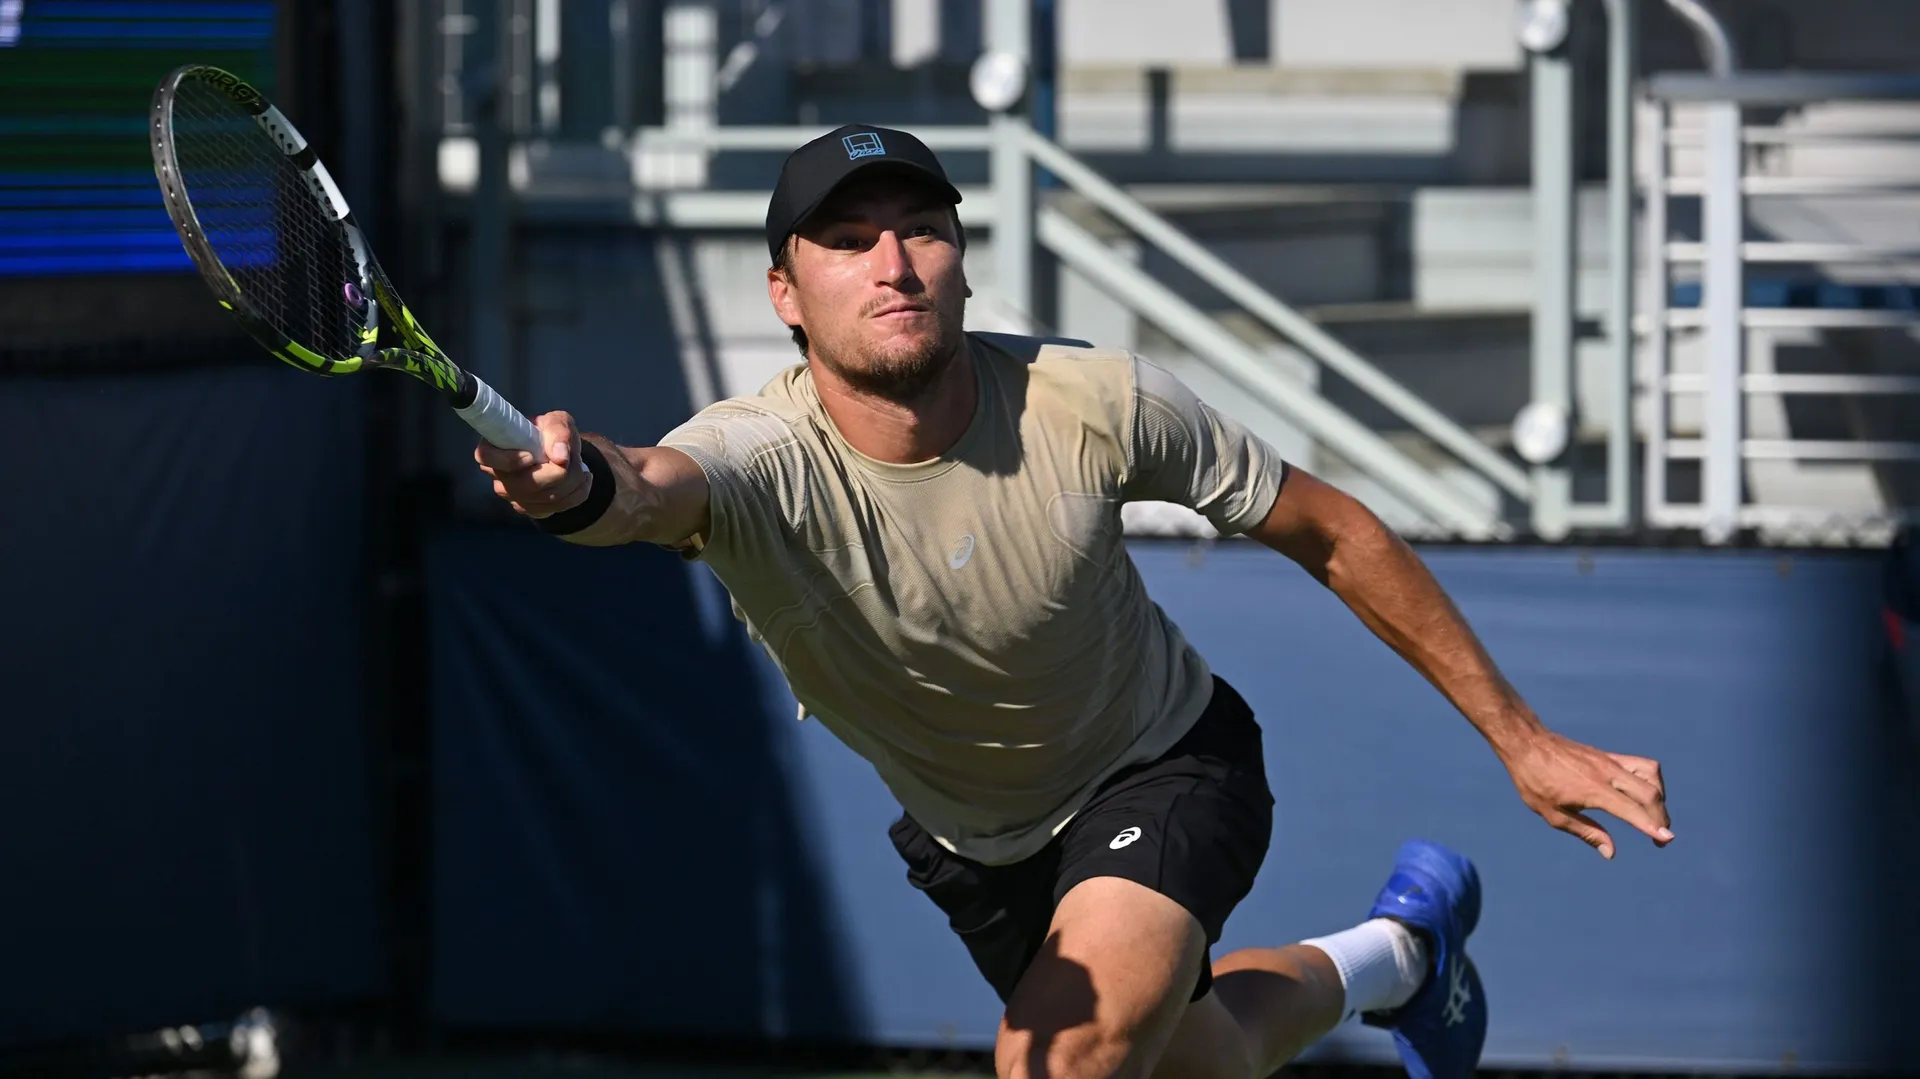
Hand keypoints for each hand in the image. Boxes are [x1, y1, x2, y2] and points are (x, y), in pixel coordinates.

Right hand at [474, 410, 592, 518]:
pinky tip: (581, 479)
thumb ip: (558, 432)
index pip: (486, 457)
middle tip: (573, 457)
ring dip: (573, 481)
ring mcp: (512, 496)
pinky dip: (577, 493)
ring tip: (578, 464)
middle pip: (526, 484)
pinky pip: (558, 507)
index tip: (531, 456)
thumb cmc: (551, 433)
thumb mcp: (557, 422)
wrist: (560, 454)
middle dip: (560, 472)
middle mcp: (498, 475)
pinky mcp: (529, 509)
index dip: (508, 460)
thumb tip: (560, 457)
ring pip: (546, 498)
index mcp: (494, 447)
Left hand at [1498, 731, 1671, 859]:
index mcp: (1593, 790)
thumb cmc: (1535, 782)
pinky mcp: (1609, 755)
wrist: (1526, 744)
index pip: (1631, 809)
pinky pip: (1641, 764)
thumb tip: (1611, 852)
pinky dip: (1651, 780)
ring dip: (1661, 796)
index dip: (1651, 826)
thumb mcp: (1554, 814)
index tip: (1667, 839)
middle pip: (1650, 792)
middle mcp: (1607, 772)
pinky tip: (1644, 795)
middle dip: (1662, 817)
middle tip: (1661, 838)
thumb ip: (1586, 832)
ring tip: (1655, 816)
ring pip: (1651, 773)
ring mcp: (1610, 761)